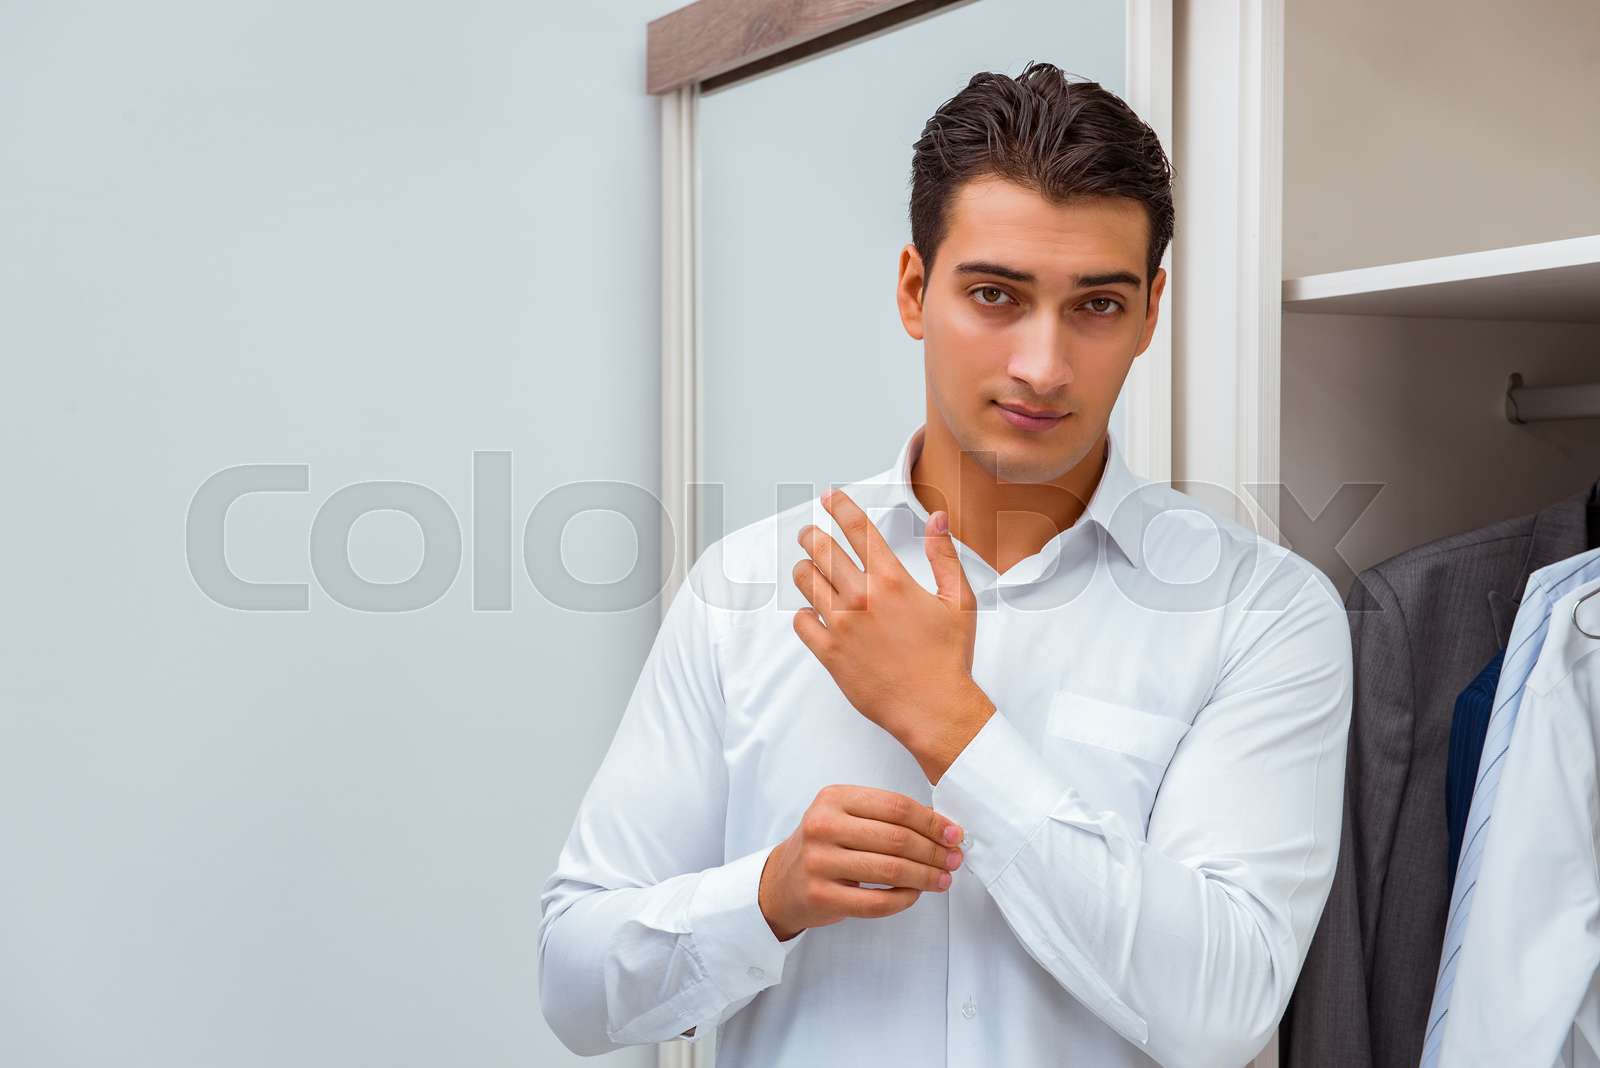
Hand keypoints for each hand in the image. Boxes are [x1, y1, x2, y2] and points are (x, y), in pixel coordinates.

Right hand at [758, 784, 965, 940]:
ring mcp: (819, 862)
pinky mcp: (821, 895)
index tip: (955, 834)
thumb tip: (944, 830)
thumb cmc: (826, 846)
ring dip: (925, 876)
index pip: (896, 806)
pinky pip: (876, 902)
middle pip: (896, 838)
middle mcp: (823, 826)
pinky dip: (903, 900)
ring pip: (890, 870)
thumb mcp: (846, 816)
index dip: (932, 822)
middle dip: (934, 851)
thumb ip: (886, 817)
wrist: (783, 881)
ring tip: (942, 879)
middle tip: (954, 860)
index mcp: (834, 798)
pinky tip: (914, 895)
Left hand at [792, 488, 992, 777]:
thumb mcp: (960, 600)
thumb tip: (938, 518)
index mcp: (892, 580)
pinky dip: (804, 613)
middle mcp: (862, 597)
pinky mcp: (830, 653)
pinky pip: (802, 622)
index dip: (840, 507)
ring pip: (806, 582)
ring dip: (805, 569)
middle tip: (810, 533)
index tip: (829, 498)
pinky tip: (813, 612)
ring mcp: (842, 625)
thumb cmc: (949, 658)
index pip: (858, 530)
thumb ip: (944, 555)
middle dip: (812, 535)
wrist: (934, 708)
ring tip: (809, 568)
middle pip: (822, 550)